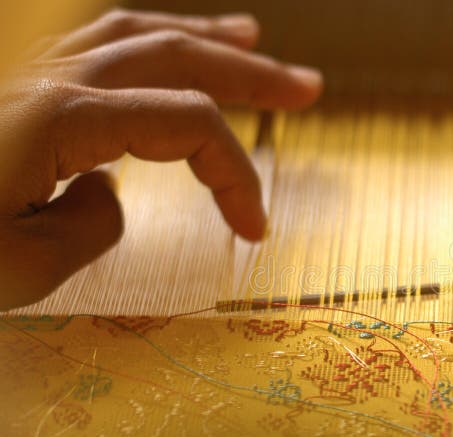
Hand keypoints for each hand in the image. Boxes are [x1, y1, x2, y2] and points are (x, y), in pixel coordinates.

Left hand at [0, 9, 321, 309]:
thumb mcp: (18, 268)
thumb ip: (90, 229)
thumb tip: (109, 192)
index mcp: (59, 116)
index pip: (187, 124)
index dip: (236, 171)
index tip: (253, 228)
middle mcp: (47, 78)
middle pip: (174, 58)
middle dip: (249, 72)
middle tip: (305, 85)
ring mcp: (22, 71)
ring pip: (132, 35)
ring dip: (200, 38)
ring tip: (246, 37)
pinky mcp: (8, 83)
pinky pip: (92, 42)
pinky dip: (142, 40)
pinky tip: (156, 48)